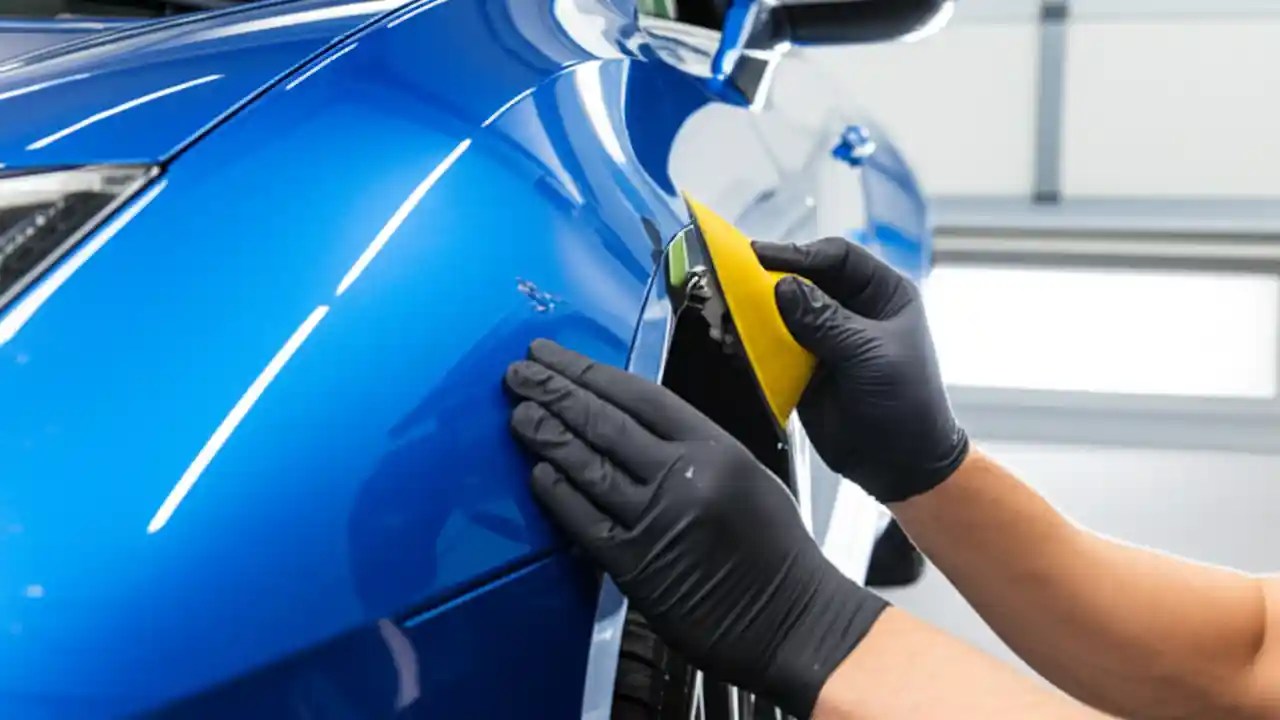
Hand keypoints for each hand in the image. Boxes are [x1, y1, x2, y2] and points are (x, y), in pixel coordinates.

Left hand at [506, 340, 886, 717]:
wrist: (794, 620)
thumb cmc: (774, 548)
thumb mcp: (746, 474)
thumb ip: (693, 446)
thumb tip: (631, 421)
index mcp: (715, 447)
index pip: (638, 395)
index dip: (588, 371)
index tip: (552, 354)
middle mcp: (684, 477)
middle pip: (605, 422)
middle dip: (555, 392)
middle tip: (518, 372)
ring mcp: (656, 521)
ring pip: (588, 467)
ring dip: (547, 436)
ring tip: (518, 412)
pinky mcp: (636, 566)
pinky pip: (585, 521)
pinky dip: (558, 494)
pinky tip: (537, 471)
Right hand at [754, 238, 967, 502]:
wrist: (901, 466)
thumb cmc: (905, 404)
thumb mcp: (868, 355)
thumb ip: (824, 320)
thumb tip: (782, 288)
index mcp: (883, 294)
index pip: (837, 257)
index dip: (800, 254)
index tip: (761, 258)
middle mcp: (854, 310)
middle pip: (807, 279)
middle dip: (773, 279)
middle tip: (734, 276)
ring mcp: (827, 338)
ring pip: (786, 311)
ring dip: (760, 311)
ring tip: (727, 305)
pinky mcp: (805, 367)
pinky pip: (776, 346)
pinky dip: (756, 342)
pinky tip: (734, 338)